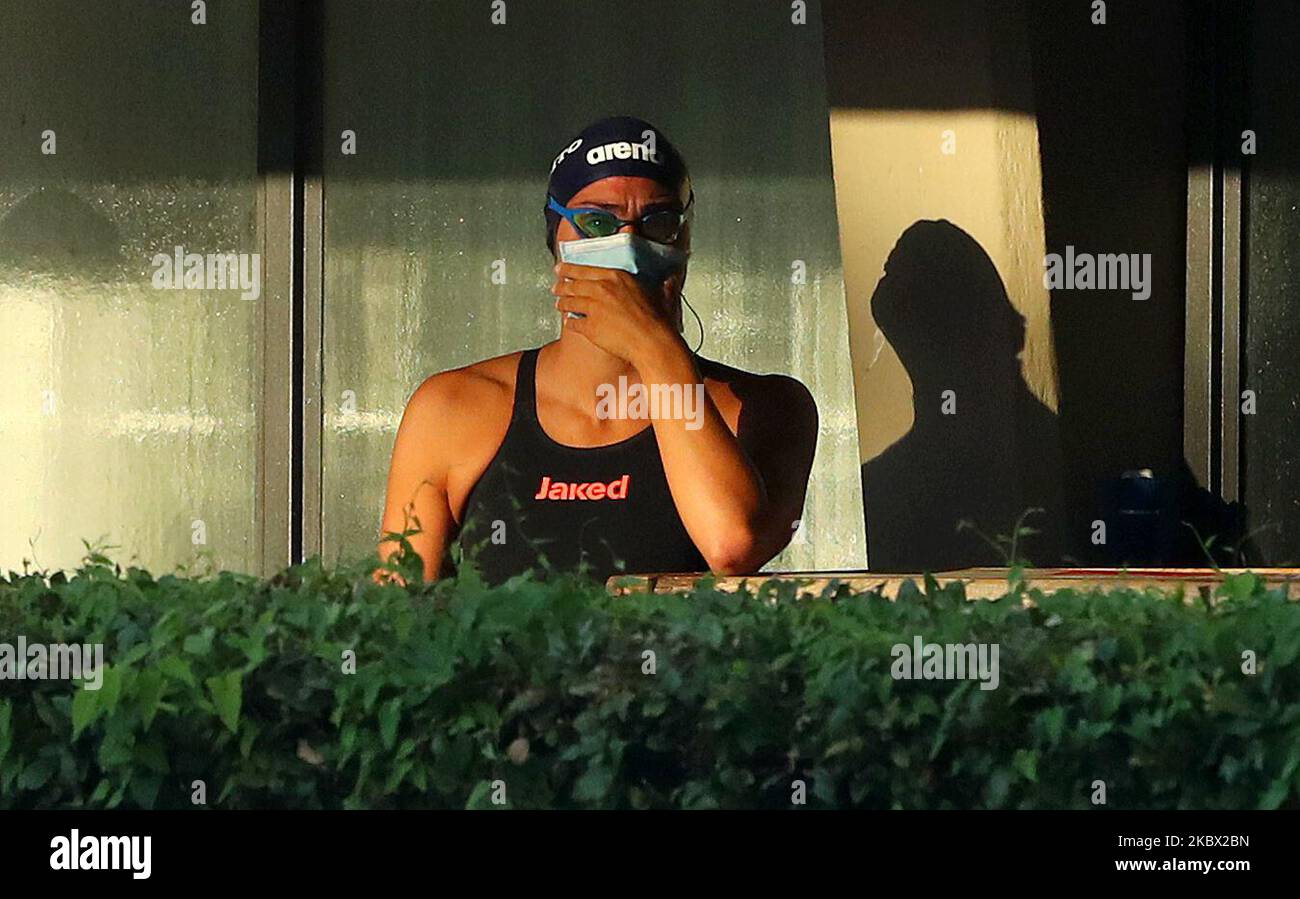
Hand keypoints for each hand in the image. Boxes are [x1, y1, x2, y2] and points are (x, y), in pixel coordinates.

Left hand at [552, 262, 685, 371]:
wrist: (652, 341)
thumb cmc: (658, 320)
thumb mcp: (659, 294)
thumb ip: (661, 285)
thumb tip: (670, 280)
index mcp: (616, 276)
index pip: (584, 269)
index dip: (568, 269)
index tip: (560, 268)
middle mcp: (601, 289)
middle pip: (573, 284)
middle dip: (561, 286)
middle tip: (555, 287)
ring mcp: (594, 308)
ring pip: (569, 302)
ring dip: (562, 303)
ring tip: (558, 304)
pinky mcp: (589, 326)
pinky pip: (573, 322)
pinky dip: (569, 322)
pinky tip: (568, 322)